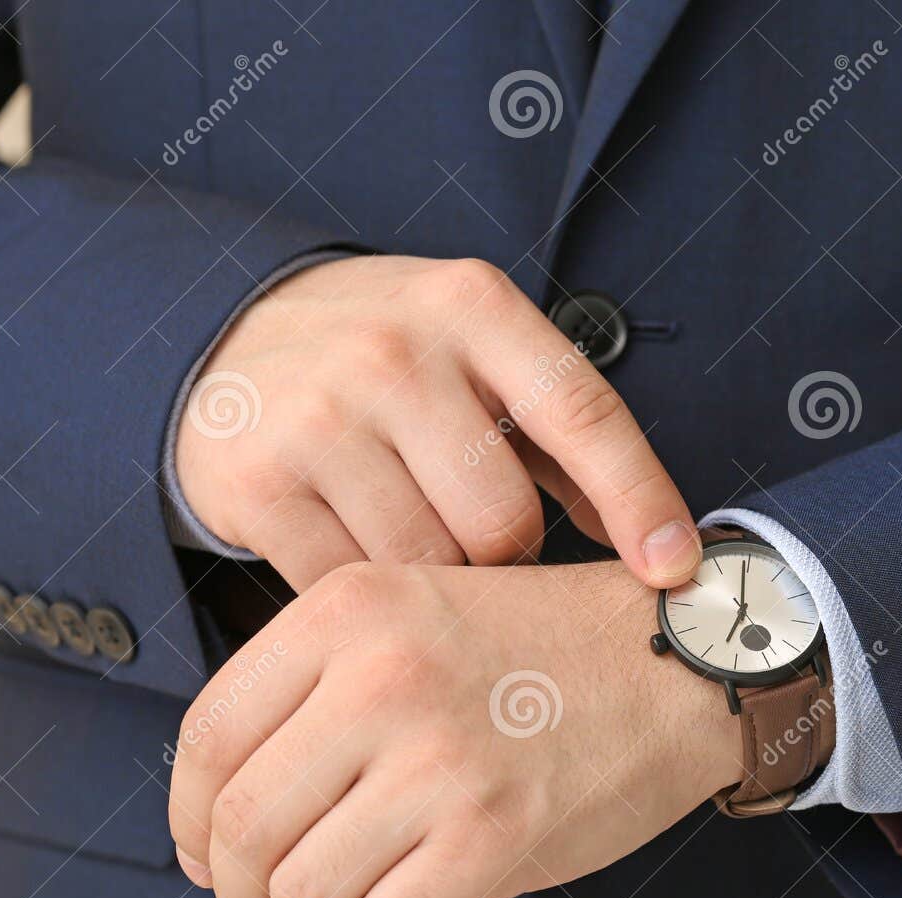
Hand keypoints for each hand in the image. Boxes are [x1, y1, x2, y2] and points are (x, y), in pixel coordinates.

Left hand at [168, 560, 739, 897]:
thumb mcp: (422, 612)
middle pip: (240, 826)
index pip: (208, 737)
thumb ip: (326, 686)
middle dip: (239, 897)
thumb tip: (228, 818)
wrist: (683, 663)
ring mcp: (437, 758)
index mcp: (349, 611)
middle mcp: (380, 677)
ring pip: (300, 895)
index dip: (187, 820)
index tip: (205, 856)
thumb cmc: (552, 651)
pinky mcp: (492, 834)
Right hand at [176, 255, 701, 589]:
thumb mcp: (476, 351)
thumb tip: (655, 541)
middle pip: (504, 522)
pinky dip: (364, 585)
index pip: (585, 414)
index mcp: (474, 308)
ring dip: (433, 574)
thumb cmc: (387, 357)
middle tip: (469, 526)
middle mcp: (396, 351)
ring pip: (429, 564)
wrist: (224, 332)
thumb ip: (562, 435)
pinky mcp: (256, 481)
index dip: (641, 500)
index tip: (677, 570)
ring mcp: (319, 415)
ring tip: (405, 524)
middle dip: (503, 551)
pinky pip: (348, 584)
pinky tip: (347, 540)